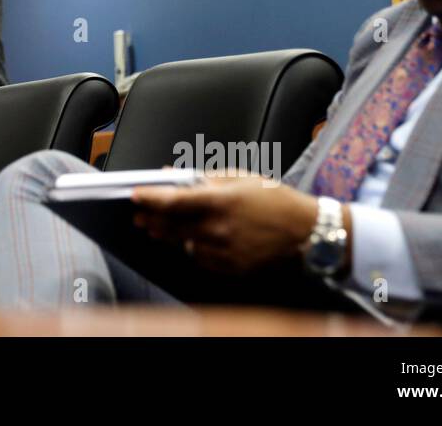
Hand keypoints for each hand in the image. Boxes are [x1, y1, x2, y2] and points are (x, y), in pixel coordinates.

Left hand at [130, 173, 331, 274]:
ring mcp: (225, 251)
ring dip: (169, 235)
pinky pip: (201, 258)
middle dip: (152, 219)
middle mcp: (219, 228)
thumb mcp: (239, 177)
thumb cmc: (274, 198)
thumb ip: (202, 177)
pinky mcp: (231, 267)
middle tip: (140, 215)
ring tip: (158, 227)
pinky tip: (191, 240)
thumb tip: (170, 175)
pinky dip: (193, 248)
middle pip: (172, 226)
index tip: (134, 195)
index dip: (150, 198)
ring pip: (184, 244)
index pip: (173, 201)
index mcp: (220, 201)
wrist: (306, 231)